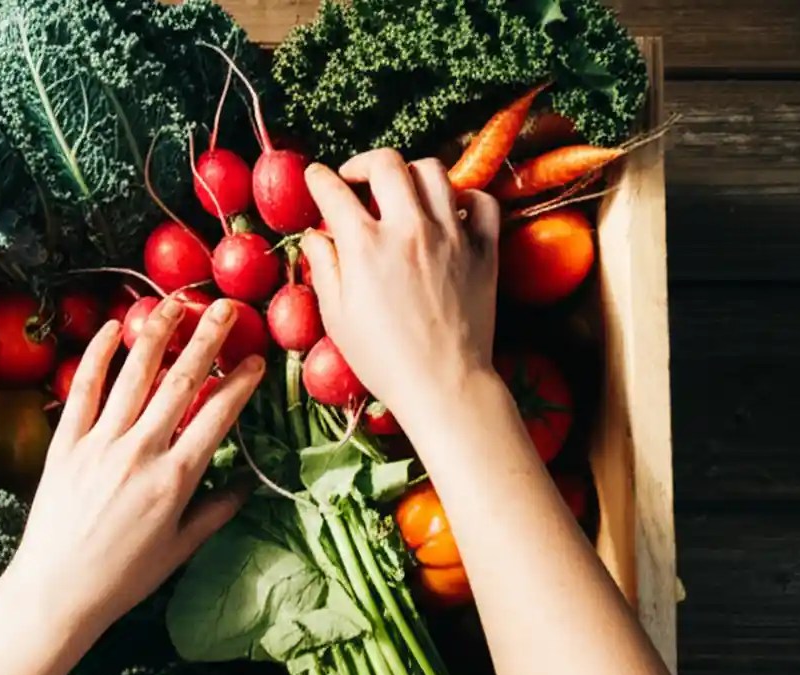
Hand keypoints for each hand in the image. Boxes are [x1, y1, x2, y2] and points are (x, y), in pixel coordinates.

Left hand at [11, 297, 265, 630]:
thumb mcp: (180, 548)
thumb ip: (216, 511)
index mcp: (176, 479)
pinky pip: (83, 389)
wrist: (57, 591)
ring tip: (174, 303)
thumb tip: (247, 485)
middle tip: (224, 308)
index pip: (217, 415)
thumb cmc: (124, 576)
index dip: (240, 382)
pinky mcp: (65, 444)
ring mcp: (100, 444)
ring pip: (133, 374)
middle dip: (207, 339)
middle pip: (180, 381)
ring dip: (156, 333)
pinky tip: (113, 328)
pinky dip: (97, 355)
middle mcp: (140, 453)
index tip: (255, 359)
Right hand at [301, 149, 501, 418]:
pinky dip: (464, 197)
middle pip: (387, 163)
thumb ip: (324, 266)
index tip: (316, 178)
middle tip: (357, 180)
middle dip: (364, 163)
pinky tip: (449, 212)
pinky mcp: (483, 249)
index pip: (334, 190)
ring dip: (411, 174)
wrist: (443, 386)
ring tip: (402, 193)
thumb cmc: (383, 359)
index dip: (318, 178)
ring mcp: (451, 235)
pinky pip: (481, 201)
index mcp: (365, 245)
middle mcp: (409, 229)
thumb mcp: (337, 316)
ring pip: (433, 171)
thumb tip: (315, 234)